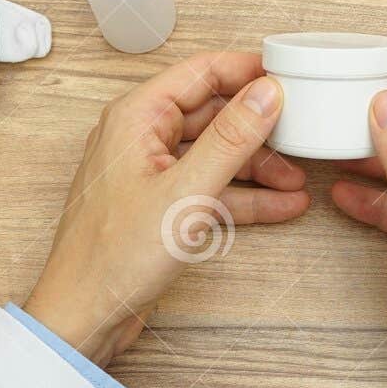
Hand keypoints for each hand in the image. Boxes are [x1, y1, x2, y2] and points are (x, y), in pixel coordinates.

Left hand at [25, 52, 308, 364]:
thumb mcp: (187, 192)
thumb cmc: (114, 257)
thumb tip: (266, 93)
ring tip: (298, 180)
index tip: (290, 76)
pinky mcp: (160, 204)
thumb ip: (231, 139)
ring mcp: (151, 171)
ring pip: (215, 153)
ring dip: (257, 166)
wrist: (83, 316)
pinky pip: (209, 186)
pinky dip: (243, 195)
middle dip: (259, 127)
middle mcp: (141, 136)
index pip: (201, 72)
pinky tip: (281, 205)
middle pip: (213, 113)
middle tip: (303, 132)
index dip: (248, 71)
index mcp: (137, 117)